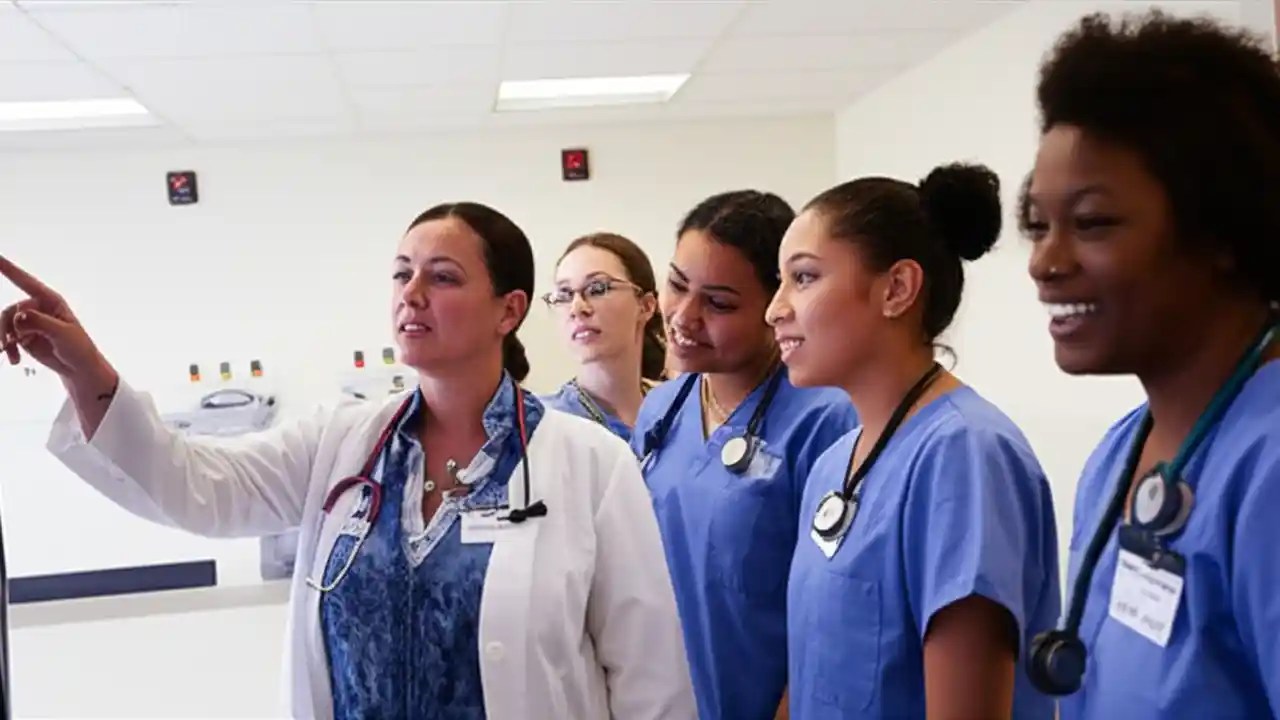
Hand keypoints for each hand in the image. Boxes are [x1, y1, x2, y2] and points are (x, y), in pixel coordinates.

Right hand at [0, 255, 115, 391]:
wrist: (78, 368)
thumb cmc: (78, 347)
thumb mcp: (62, 333)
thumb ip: (40, 322)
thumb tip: (18, 316)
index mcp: (50, 300)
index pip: (26, 281)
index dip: (9, 269)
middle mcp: (38, 308)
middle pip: (11, 311)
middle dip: (7, 328)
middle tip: (8, 343)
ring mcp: (29, 322)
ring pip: (5, 324)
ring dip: (5, 339)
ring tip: (12, 355)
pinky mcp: (24, 336)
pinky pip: (7, 337)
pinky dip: (8, 348)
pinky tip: (15, 359)